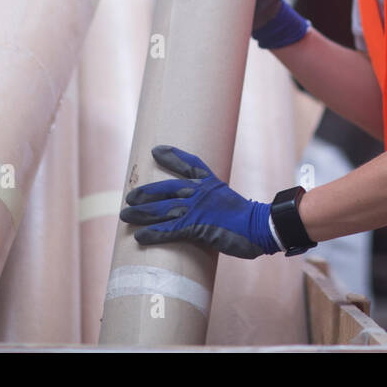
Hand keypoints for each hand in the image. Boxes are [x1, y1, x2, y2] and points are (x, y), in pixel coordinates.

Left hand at [118, 145, 279, 258]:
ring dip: (142, 213)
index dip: (172, 156)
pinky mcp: (197, 226)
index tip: (156, 150)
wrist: (261, 227)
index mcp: (211, 184)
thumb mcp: (230, 203)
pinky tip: (140, 237)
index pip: (189, 164)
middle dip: (146, 192)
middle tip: (130, 196)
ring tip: (125, 215)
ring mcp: (198, 208)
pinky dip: (153, 233)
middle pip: (167, 189)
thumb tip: (206, 211)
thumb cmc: (249, 220)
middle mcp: (201, 192)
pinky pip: (170, 229)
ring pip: (163, 209)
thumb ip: (215, 203)